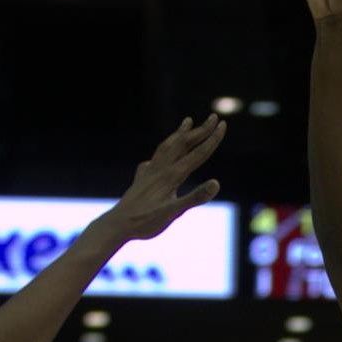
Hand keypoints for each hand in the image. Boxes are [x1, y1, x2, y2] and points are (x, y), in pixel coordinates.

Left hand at [105, 114, 227, 240]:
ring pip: (167, 147)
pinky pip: (154, 159)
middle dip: (201, 130)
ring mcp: (150, 172)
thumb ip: (195, 197)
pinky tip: (157, 158)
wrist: (117, 224)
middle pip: (184, 143)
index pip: (198, 154)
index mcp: (172, 175)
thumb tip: (216, 183)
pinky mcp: (142, 179)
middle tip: (214, 117)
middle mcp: (161, 169)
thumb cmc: (146, 221)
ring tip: (187, 122)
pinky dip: (161, 152)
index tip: (223, 124)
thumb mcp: (174, 212)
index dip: (212, 139)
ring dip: (180, 134)